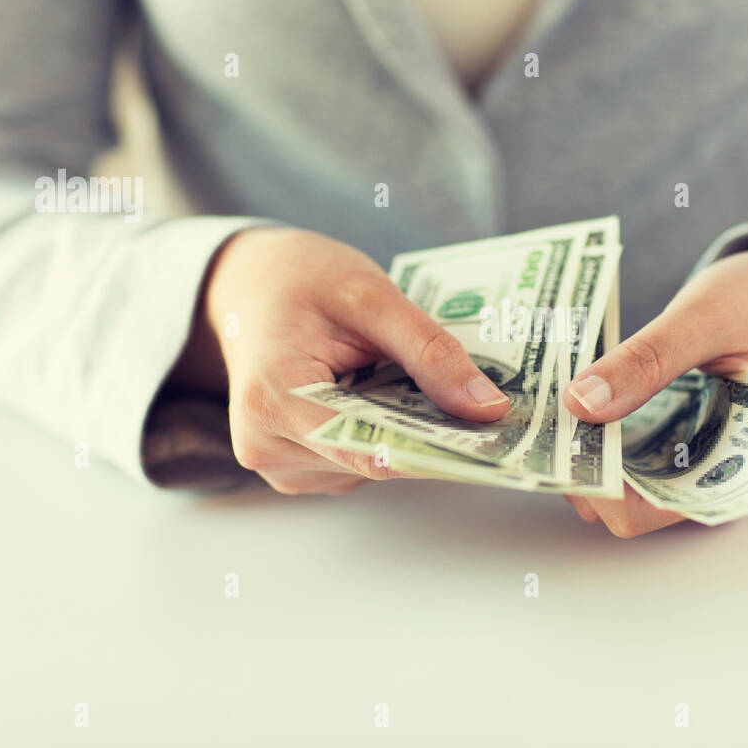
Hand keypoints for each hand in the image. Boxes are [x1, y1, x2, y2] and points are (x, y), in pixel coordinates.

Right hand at [172, 227, 510, 494]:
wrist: (251, 284)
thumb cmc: (301, 280)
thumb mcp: (372, 297)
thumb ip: (431, 351)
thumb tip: (488, 408)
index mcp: (273, 397)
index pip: (372, 450)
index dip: (440, 447)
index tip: (496, 436)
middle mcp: (265, 444)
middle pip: (375, 461)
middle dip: (429, 433)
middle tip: (477, 399)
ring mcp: (277, 463)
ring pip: (372, 466)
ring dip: (406, 431)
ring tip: (412, 380)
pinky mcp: (295, 467)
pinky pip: (358, 462)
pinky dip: (385, 432)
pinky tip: (386, 394)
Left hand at [563, 243, 747, 536]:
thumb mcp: (709, 317)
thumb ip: (649, 360)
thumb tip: (581, 403)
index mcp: (737, 467)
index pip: (645, 511)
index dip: (594, 487)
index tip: (553, 443)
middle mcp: (711, 478)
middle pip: (622, 503)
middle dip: (577, 469)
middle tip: (537, 418)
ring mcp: (692, 460)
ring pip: (617, 481)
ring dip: (580, 451)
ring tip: (546, 406)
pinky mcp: (677, 438)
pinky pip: (625, 451)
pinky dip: (596, 431)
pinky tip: (571, 398)